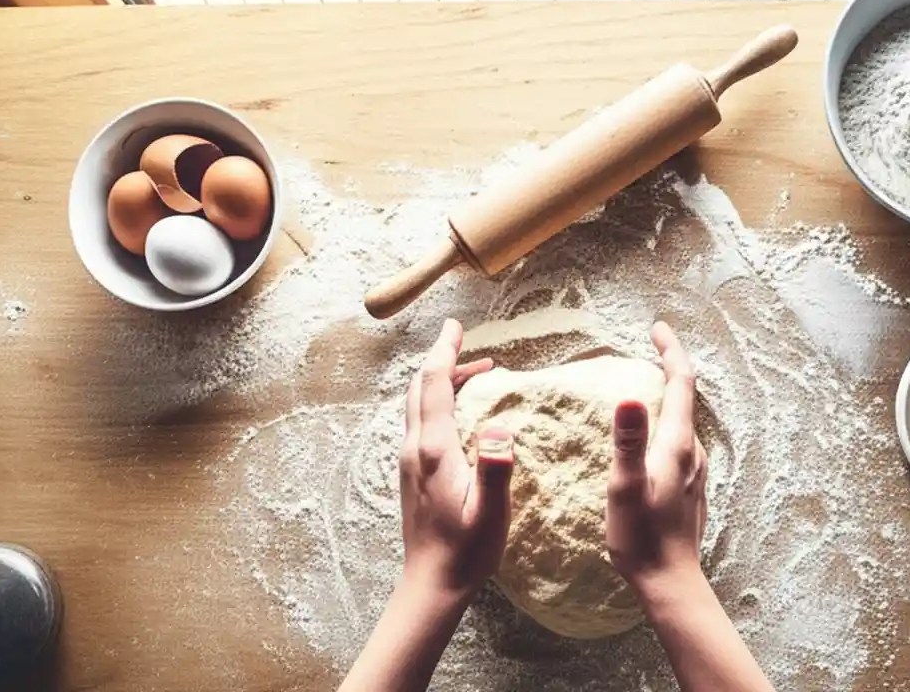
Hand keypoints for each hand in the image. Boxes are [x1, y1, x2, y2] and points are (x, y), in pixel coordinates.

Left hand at [400, 318, 514, 597]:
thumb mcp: (491, 511)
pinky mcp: (412, 474)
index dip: (445, 351)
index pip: (435, 385)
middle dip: (442, 359)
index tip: (455, 325)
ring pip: (418, 405)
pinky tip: (460, 414)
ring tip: (475, 374)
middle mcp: (415, 449)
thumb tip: (500, 428)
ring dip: (441, 381)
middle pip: (421, 388)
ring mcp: (409, 462)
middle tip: (467, 342)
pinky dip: (439, 402)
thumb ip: (495, 468)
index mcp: (435, 450)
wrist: (431, 585)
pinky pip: (420, 422)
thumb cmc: (467, 551)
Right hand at [606, 321, 707, 594]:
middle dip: (669, 367)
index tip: (657, 328)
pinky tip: (651, 436)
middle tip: (651, 347)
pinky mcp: (689, 487)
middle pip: (685, 398)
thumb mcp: (624, 486)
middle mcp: (692, 453)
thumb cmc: (641, 537)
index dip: (671, 351)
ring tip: (647, 384)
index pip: (681, 383)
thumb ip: (627, 441)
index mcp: (676, 445)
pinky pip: (679, 442)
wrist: (669, 582)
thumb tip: (627, 396)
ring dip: (668, 396)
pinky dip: (666, 423)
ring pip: (683, 421)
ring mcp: (694, 471)